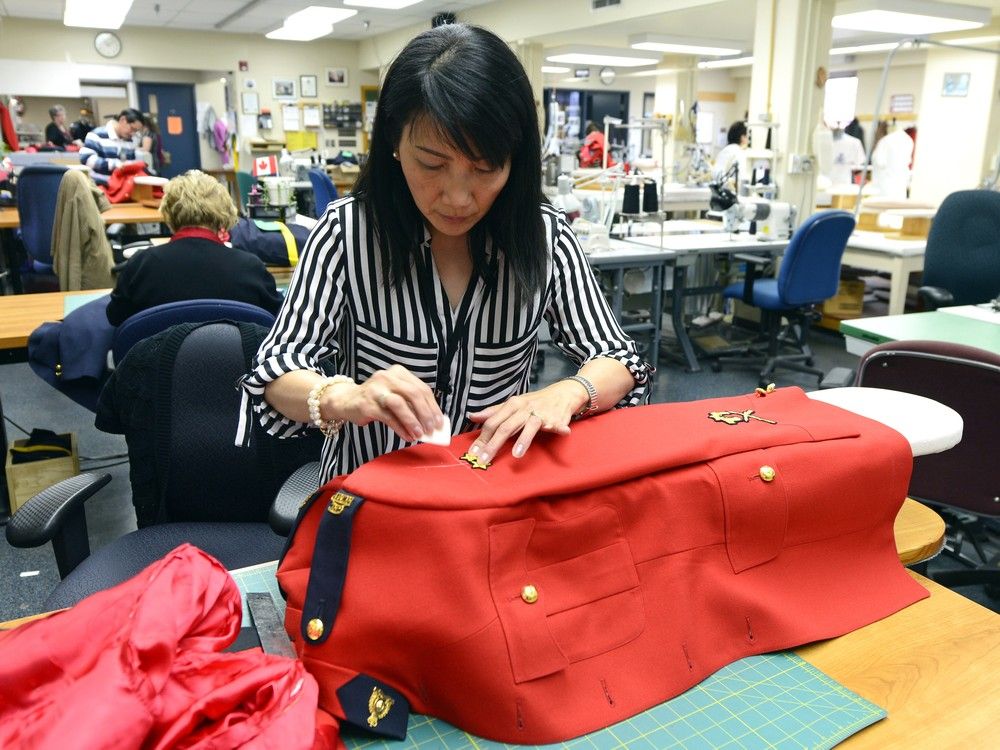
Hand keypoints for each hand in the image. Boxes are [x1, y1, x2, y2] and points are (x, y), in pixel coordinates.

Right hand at [328, 364, 443, 442]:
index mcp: (398, 373)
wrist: (346, 401)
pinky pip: (388, 417)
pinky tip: (407, 436)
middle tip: (432, 429)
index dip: (433, 406)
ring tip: (419, 434)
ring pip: (400, 404)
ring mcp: (376, 390)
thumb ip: (411, 404)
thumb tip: (431, 422)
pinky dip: (400, 428)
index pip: (421, 388)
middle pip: (413, 394)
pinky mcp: (368, 404)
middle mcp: (387, 377)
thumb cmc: (376, 399)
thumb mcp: (394, 394)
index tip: (439, 422)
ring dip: (413, 421)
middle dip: (426, 414)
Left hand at [466, 380, 585, 462]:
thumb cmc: (534, 402)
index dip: (482, 437)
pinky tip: (562, 433)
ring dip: (524, 439)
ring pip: (530, 426)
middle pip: (506, 427)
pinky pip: (557, 424)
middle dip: (494, 444)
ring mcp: (541, 413)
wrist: (561, 394)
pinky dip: (559, 428)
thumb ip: (493, 412)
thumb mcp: (513, 405)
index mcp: (512, 405)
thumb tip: (473, 416)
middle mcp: (524, 408)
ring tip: (517, 454)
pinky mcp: (556, 419)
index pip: (493, 422)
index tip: (473, 452)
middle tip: (485, 459)